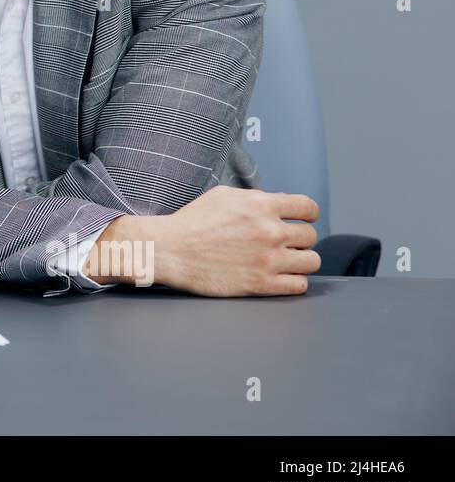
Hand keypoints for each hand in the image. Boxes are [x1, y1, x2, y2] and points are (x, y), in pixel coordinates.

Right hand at [83, 186, 320, 295]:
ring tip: (287, 261)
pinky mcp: (261, 284)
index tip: (303, 219)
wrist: (170, 250)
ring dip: (301, 261)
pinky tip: (281, 277)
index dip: (308, 214)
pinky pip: (298, 285)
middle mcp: (270, 232)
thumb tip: (276, 204)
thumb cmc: (192, 222)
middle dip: (300, 238)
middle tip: (286, 242)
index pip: (308, 208)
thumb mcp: (224, 195)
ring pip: (311, 262)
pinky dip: (294, 281)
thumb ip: (255, 198)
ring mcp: (268, 260)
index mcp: (262, 206)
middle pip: (310, 236)